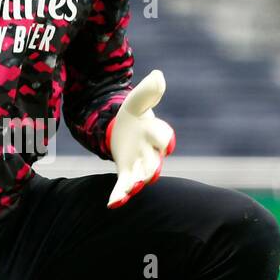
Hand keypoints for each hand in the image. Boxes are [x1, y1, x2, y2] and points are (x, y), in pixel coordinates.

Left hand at [106, 69, 175, 208]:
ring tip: (129, 190)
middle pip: (155, 162)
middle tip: (147, 177)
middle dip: (152, 169)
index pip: (163, 136)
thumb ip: (148, 91)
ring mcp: (139, 164)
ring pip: (141, 177)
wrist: (122, 128)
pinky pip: (125, 187)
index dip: (165, 140)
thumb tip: (158, 76)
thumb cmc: (135, 114)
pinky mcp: (126, 173)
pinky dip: (120, 196)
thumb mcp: (137, 100)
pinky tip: (112, 204)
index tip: (167, 144)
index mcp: (155, 131)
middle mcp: (151, 151)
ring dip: (136, 184)